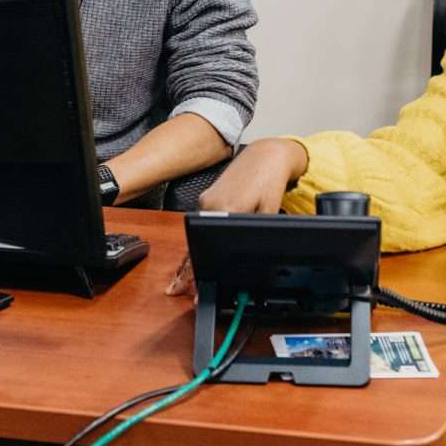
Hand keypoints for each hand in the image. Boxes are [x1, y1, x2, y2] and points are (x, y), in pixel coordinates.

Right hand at [164, 138, 308, 296]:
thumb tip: (246, 257)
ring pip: (193, 233)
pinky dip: (197, 238)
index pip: (204, 246)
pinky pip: (199, 222)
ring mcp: (206, 200)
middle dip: (185, 268)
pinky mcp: (207, 197)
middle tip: (176, 289)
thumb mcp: (267, 214)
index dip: (196, 271)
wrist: (265, 156)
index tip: (191, 288)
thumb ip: (253, 235)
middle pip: (193, 241)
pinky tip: (196, 252)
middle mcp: (209, 204)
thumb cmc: (269, 182)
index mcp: (225, 208)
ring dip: (191, 254)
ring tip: (183, 278)